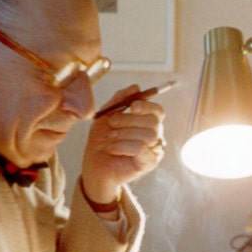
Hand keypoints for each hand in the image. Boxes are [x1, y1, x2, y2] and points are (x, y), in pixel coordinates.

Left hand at [81, 85, 166, 204]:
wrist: (93, 165)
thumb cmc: (101, 140)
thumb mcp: (106, 115)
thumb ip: (120, 100)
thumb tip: (136, 87)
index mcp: (146, 122)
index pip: (157, 111)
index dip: (147, 105)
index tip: (132, 106)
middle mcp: (154, 135)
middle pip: (153, 121)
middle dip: (130, 120)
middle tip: (112, 123)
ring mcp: (154, 150)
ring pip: (149, 135)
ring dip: (125, 133)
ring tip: (110, 137)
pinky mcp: (149, 163)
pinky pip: (142, 149)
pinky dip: (124, 146)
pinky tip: (112, 148)